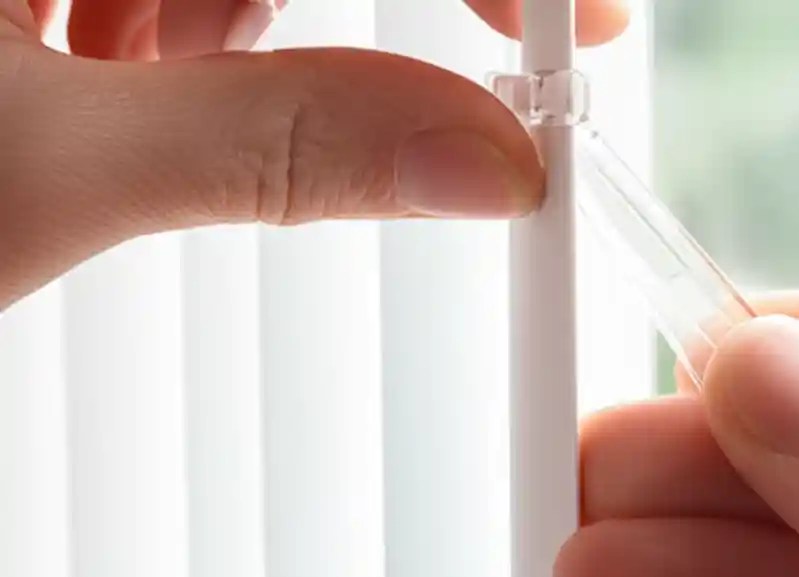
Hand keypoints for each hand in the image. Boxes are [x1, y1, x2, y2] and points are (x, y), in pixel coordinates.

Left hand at [0, 0, 629, 308]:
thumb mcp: (53, 171)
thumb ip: (276, 149)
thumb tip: (482, 162)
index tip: (577, 22)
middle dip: (379, 11)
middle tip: (471, 90)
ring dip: (259, 44)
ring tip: (177, 118)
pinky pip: (173, 1)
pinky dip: (202, 58)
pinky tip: (147, 98)